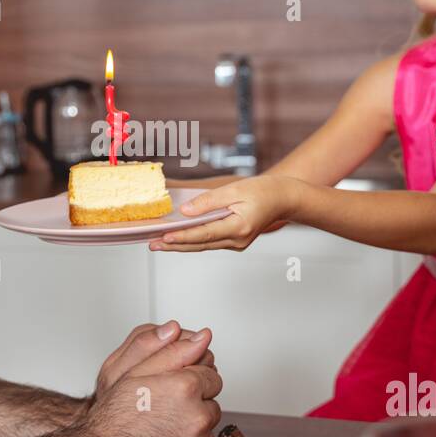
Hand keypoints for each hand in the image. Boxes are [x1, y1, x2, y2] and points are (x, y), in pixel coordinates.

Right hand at [77, 332, 223, 436]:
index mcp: (185, 387)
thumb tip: (202, 337)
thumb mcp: (133, 373)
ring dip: (191, 434)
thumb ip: (172, 351)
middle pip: (211, 405)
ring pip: (207, 434)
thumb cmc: (110, 420)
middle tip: (160, 416)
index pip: (211, 377)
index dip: (189, 384)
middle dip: (192, 408)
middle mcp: (197, 418)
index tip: (169, 395)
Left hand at [150, 174, 303, 251]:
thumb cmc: (263, 191)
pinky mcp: (235, 241)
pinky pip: (210, 242)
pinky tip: (179, 238)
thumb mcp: (234, 190)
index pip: (204, 234)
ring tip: (159, 243)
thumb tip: (186, 212)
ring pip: (204, 246)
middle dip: (174, 246)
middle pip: (200, 245)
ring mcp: (237, 243)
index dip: (182, 237)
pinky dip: (194, 241)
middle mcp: (237, 240)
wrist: (284, 199)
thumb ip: (209, 201)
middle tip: (152, 244)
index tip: (164, 238)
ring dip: (181, 245)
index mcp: (239, 227)